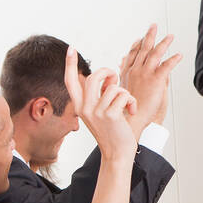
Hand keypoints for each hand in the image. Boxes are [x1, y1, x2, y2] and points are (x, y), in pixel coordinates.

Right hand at [66, 48, 136, 164]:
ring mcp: (96, 112)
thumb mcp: (100, 113)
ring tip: (127, 105)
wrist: (117, 153)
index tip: (70, 49)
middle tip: (116, 79)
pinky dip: (132, 102)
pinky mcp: (110, 115)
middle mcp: (84, 108)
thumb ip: (99, 96)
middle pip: (94, 76)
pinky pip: (123, 95)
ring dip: (125, 93)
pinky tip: (131, 111)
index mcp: (80, 106)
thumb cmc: (113, 132)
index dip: (70, 64)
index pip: (71, 81)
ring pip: (113, 86)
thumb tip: (106, 78)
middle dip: (109, 73)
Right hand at [120, 24, 181, 137]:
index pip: (132, 54)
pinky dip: (173, 60)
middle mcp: (134, 71)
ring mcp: (144, 74)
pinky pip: (166, 66)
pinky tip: (179, 55)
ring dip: (164, 43)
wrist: (130, 121)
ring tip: (171, 36)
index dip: (137, 45)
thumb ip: (130, 81)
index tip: (141, 37)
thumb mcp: (125, 93)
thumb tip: (127, 74)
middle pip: (143, 49)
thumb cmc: (127, 112)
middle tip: (154, 25)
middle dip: (149, 36)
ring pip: (155, 54)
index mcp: (126, 74)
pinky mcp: (155, 81)